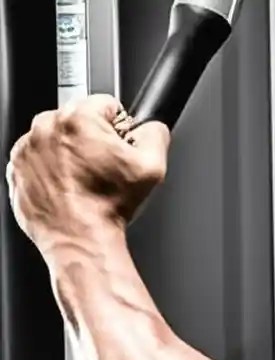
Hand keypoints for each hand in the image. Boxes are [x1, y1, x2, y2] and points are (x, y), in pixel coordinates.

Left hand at [6, 94, 169, 257]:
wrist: (79, 238)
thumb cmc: (108, 206)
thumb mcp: (152, 167)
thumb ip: (156, 134)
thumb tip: (151, 126)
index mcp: (79, 119)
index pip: (106, 104)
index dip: (119, 127)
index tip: (118, 147)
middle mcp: (47, 127)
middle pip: (78, 118)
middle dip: (92, 138)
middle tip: (104, 168)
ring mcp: (27, 147)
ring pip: (56, 136)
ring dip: (70, 151)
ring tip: (85, 180)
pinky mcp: (17, 166)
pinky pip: (38, 156)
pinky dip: (51, 167)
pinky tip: (68, 186)